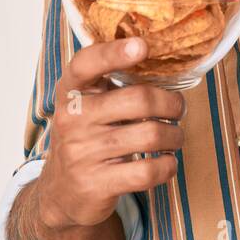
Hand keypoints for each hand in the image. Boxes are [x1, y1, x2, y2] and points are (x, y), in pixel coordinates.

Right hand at [36, 37, 186, 229]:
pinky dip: (167, 166)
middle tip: (178, 110)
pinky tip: (166, 162)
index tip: (142, 46)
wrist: (61, 193)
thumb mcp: (87, 106)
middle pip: (139, 99)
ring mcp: (82, 153)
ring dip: (174, 136)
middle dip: (171, 104)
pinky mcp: (96, 185)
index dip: (114, 52)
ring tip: (174, 137)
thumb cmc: (86, 138)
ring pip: (150, 135)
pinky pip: (147, 171)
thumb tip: (165, 61)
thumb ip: (112, 83)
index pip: (86, 63)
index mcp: (70, 92)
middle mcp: (72, 119)